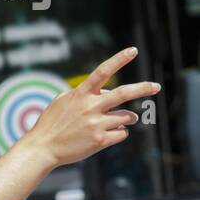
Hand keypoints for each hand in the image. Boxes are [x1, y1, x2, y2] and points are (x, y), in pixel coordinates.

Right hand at [22, 47, 159, 168]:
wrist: (42, 148)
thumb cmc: (51, 124)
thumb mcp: (61, 102)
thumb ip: (82, 94)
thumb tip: (104, 91)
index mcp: (80, 94)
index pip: (102, 72)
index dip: (119, 60)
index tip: (133, 50)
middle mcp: (90, 107)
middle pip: (124, 93)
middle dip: (143, 88)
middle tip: (156, 86)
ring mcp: (96, 124)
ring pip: (127, 117)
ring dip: (127, 118)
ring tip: (117, 121)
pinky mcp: (100, 140)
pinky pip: (122, 133)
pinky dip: (118, 132)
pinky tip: (105, 135)